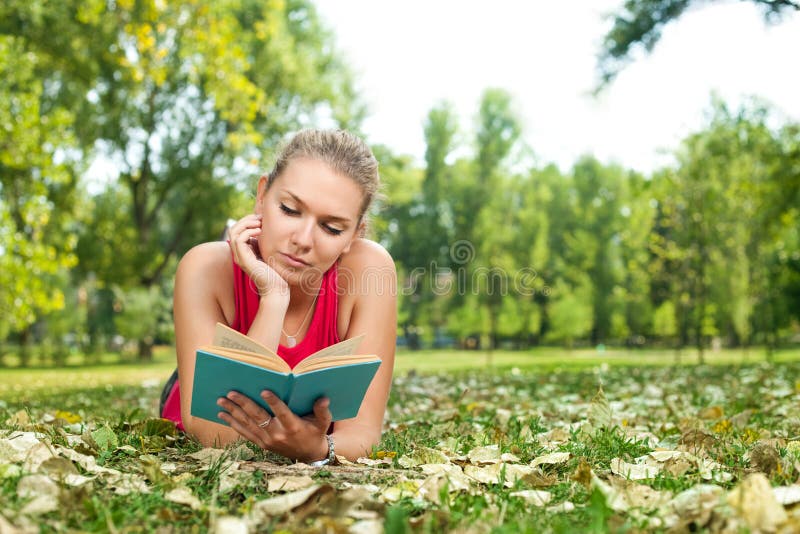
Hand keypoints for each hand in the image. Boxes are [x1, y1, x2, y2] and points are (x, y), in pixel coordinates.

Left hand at [216, 390, 331, 462]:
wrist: (309, 455)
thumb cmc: (315, 433)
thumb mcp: (323, 423)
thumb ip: (322, 410)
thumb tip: (323, 398)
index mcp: (293, 426)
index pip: (282, 412)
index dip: (274, 402)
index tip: (264, 391)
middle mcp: (278, 434)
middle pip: (258, 417)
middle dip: (243, 404)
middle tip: (231, 393)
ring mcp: (268, 440)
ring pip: (248, 424)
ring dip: (233, 412)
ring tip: (221, 401)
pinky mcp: (262, 444)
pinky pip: (245, 433)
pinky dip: (233, 423)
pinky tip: (223, 415)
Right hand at [228, 214, 288, 298]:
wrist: (277, 288)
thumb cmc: (276, 272)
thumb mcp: (268, 252)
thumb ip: (263, 242)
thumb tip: (263, 227)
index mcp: (243, 252)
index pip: (237, 231)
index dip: (247, 221)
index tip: (261, 218)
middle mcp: (239, 254)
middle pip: (233, 230)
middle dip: (245, 220)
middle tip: (260, 218)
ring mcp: (240, 257)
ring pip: (234, 233)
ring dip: (246, 224)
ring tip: (260, 224)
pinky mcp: (244, 260)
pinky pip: (239, 240)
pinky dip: (248, 232)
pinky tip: (260, 231)